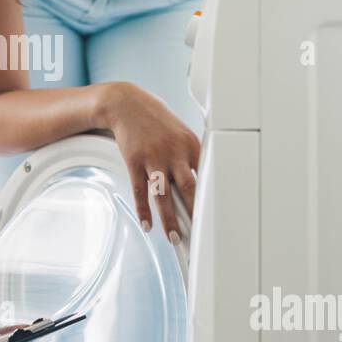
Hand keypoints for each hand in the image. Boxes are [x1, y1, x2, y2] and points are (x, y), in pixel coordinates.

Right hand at [95, 82, 197, 243]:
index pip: (207, 176)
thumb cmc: (155, 119)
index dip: (212, 197)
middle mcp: (173, 152)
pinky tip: (147, 224)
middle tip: (199, 234)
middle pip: (188, 188)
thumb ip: (190, 156)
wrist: (126, 104)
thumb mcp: (180, 132)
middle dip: (194, 214)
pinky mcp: (134, 161)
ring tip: (174, 237)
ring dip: (169, 219)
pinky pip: (140, 191)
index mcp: (191, 145)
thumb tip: (200, 182)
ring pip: (163, 195)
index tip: (216, 215)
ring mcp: (153, 157)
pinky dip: (144, 210)